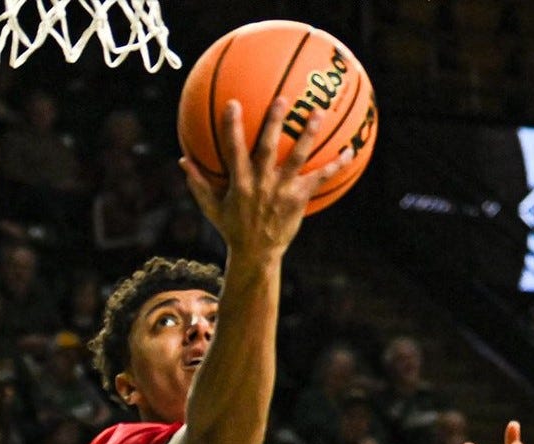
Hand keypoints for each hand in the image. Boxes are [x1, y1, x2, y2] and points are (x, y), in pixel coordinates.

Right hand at [180, 98, 350, 263]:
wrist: (257, 254)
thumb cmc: (233, 228)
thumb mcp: (212, 207)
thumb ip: (198, 183)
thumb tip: (182, 160)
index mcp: (240, 183)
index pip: (234, 150)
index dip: (233, 127)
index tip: (232, 103)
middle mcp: (262, 183)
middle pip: (269, 148)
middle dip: (275, 123)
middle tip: (282, 99)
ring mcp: (282, 191)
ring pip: (298, 158)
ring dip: (308, 135)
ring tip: (317, 114)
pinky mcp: (299, 199)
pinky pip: (320, 179)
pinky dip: (336, 166)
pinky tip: (350, 153)